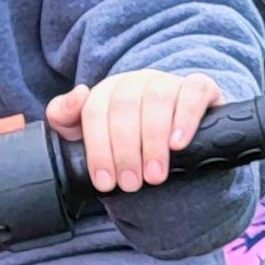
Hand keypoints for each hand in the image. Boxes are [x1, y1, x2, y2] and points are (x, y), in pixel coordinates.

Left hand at [45, 71, 222, 193]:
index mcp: (107, 90)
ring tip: (154, 176)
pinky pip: (193, 93)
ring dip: (153, 141)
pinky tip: (178, 144)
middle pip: (124, 108)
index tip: (105, 182)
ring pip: (156, 99)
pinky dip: (185, 118)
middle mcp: (136, 81)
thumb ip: (65, 116)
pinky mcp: (200, 87)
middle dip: (125, 151)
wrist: (176, 139)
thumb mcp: (88, 133)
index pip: (94, 112)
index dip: (98, 149)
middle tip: (131, 184)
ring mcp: (168, 81)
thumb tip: (78, 95)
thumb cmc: (127, 139)